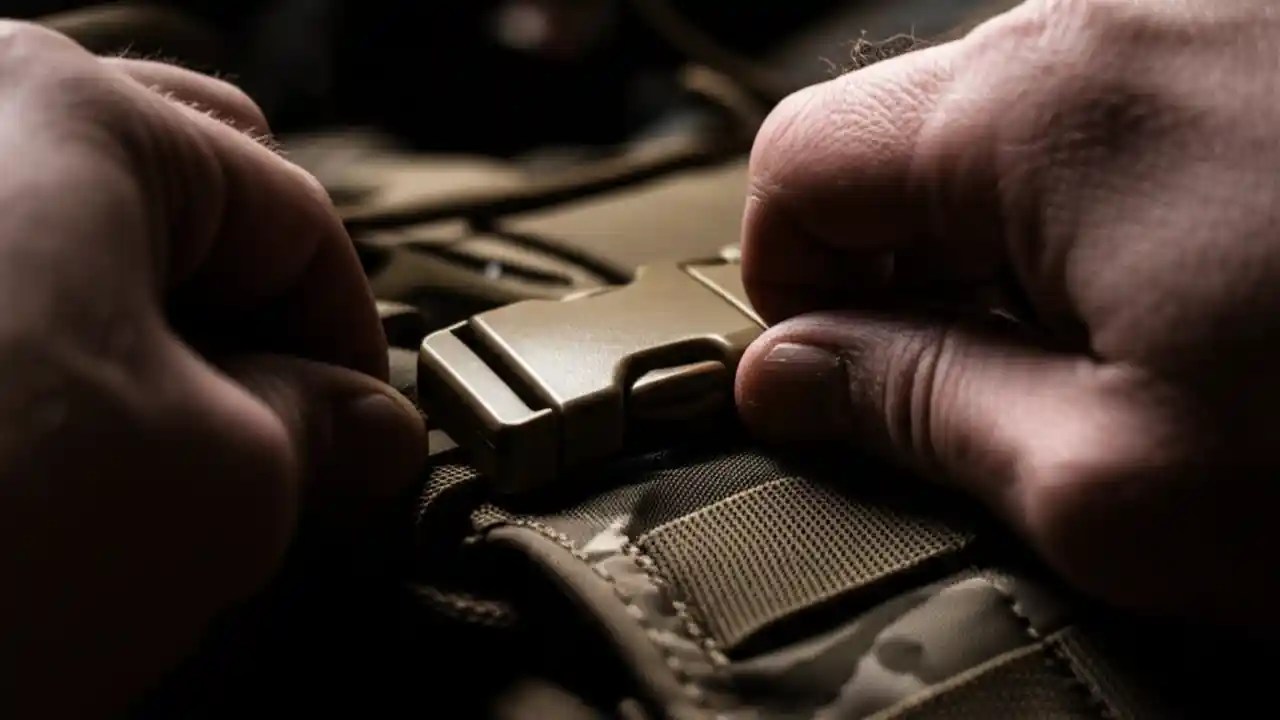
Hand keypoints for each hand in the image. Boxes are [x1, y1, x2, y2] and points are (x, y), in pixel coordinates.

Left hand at [0, 22, 425, 715]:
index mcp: (63, 111)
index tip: (369, 437)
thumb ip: (326, 434)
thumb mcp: (220, 492)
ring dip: (146, 343)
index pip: (292, 214)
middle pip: (176, 191)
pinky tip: (44, 460)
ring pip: (69, 239)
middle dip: (249, 318)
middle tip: (276, 429)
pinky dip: (42, 360)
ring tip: (156, 461)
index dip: (356, 336)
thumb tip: (373, 429)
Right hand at [735, 0, 1279, 624]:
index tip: (837, 386)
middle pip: (898, 140)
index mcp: (1040, 105)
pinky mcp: (1265, 54)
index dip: (784, 292)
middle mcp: (1115, 21)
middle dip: (898, 275)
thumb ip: (913, 409)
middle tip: (976, 396)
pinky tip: (1180, 300)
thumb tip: (787, 376)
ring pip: (1006, 134)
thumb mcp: (1107, 480)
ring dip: (1005, 250)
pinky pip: (1114, 118)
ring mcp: (1205, 22)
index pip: (797, 164)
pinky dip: (1097, 214)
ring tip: (1103, 358)